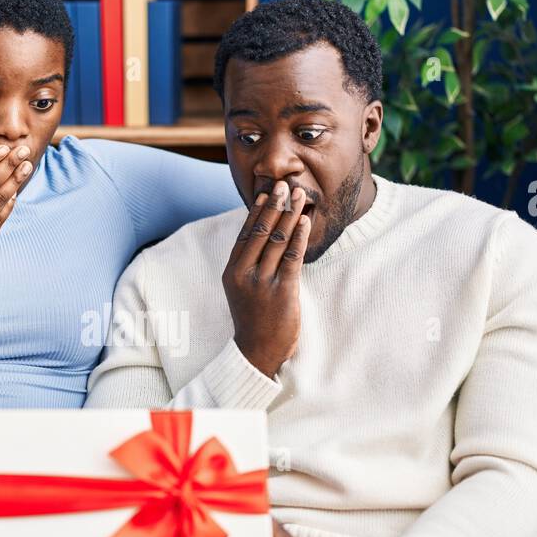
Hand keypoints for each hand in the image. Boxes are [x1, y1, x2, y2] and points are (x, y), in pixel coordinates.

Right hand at [223, 180, 309, 377]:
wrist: (257, 352)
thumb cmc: (253, 319)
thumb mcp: (241, 289)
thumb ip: (247, 265)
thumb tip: (260, 237)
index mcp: (232, 271)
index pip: (246, 233)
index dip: (257, 211)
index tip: (267, 192)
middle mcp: (243, 274)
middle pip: (261, 231)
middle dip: (275, 205)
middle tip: (286, 184)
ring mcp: (262, 283)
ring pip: (277, 240)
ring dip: (290, 214)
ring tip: (300, 196)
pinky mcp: (282, 292)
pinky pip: (292, 258)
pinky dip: (299, 236)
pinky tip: (305, 221)